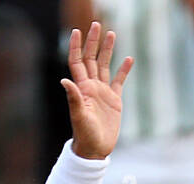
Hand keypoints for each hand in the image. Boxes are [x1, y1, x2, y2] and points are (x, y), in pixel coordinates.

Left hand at [61, 22, 132, 159]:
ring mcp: (103, 92)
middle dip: (93, 42)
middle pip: (91, 59)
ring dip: (107, 50)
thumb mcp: (79, 116)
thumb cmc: (84, 135)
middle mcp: (91, 87)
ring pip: (104, 66)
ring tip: (111, 34)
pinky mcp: (114, 100)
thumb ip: (73, 98)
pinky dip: (123, 70)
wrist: (96, 149)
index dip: (76, 47)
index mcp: (82, 88)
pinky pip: (119, 81)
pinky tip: (128, 58)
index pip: (77, 62)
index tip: (76, 31)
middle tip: (96, 25)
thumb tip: (64, 80)